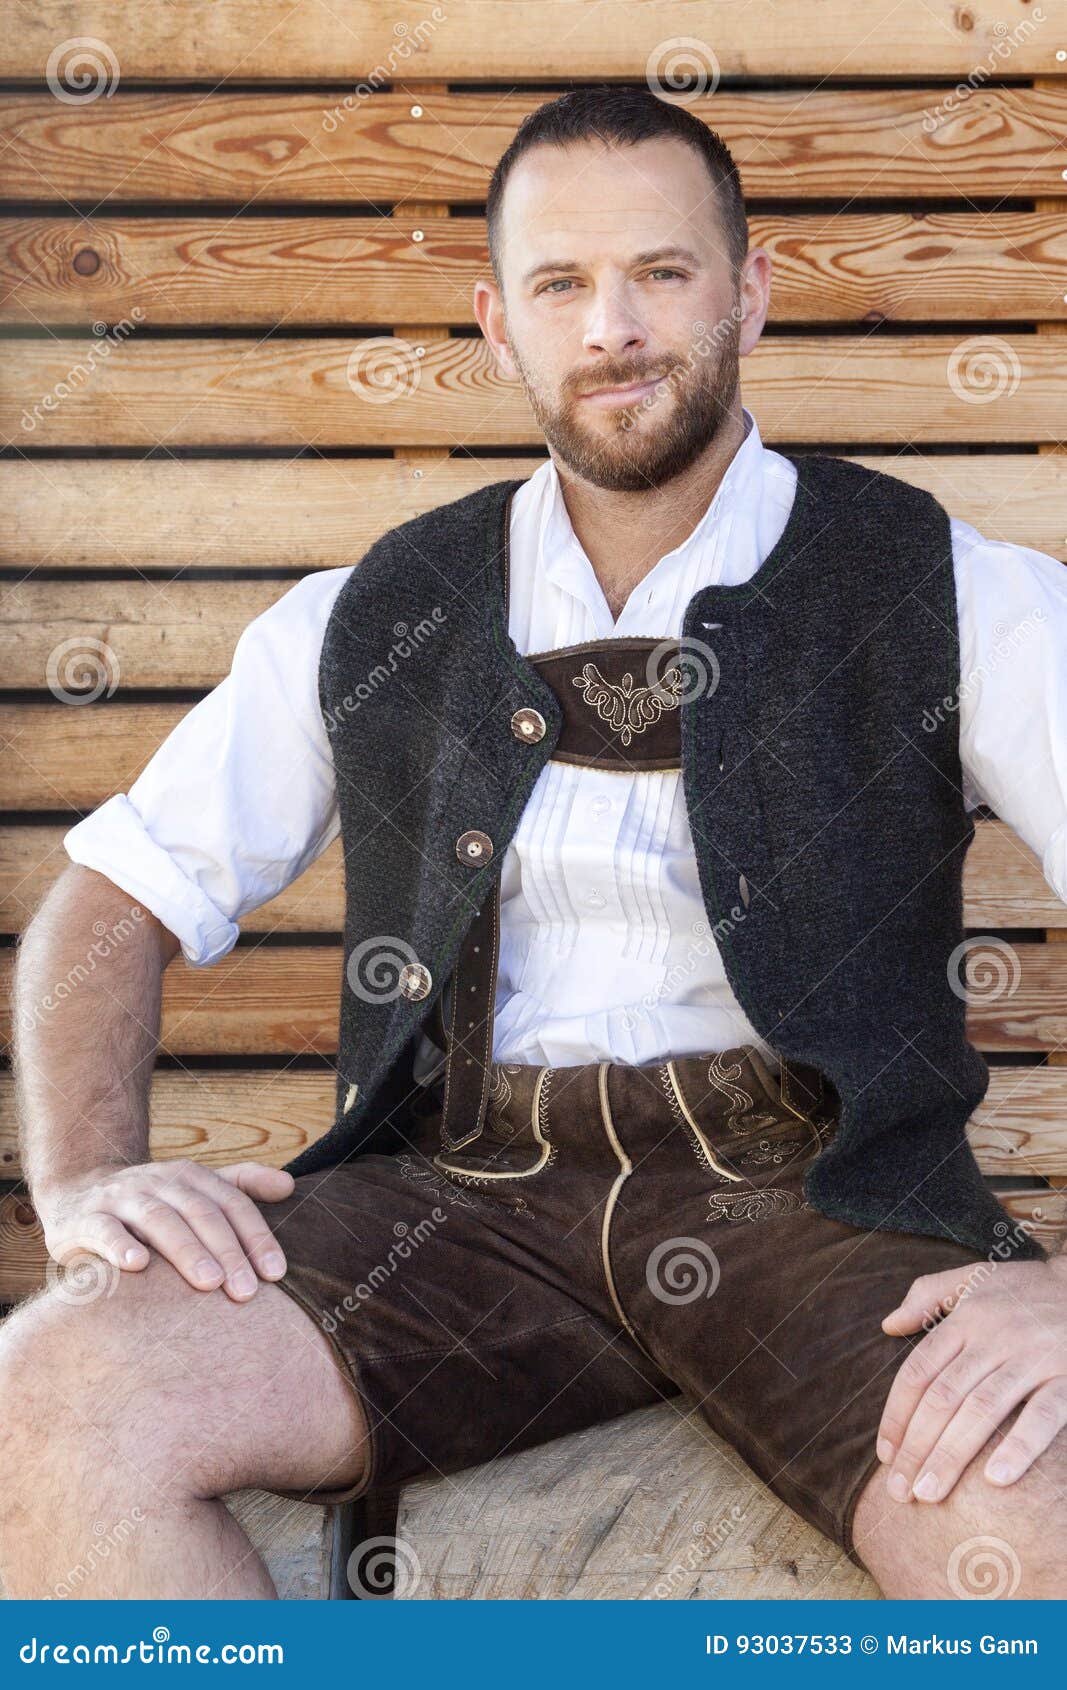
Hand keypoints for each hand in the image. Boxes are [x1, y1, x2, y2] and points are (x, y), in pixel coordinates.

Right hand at [34, 1159, 296, 1301]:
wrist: (77, 1194)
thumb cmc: (152, 1202)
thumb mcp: (195, 1188)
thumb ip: (241, 1185)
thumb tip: (290, 1186)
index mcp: (190, 1177)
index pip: (232, 1204)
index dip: (256, 1236)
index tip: (275, 1273)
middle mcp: (159, 1182)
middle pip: (200, 1213)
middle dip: (227, 1251)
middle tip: (247, 1291)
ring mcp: (122, 1198)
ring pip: (159, 1219)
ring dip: (186, 1250)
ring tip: (209, 1283)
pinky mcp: (86, 1219)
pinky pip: (104, 1230)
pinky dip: (121, 1245)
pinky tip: (138, 1265)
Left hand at [875, 1257, 1066, 1502]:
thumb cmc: (1026, 1287)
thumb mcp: (973, 1277)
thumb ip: (927, 1295)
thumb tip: (888, 1324)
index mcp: (967, 1320)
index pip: (919, 1372)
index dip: (897, 1414)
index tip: (884, 1454)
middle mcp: (994, 1338)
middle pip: (944, 1397)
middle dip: (916, 1446)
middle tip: (898, 1490)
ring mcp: (1032, 1358)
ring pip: (982, 1410)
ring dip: (952, 1455)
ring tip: (928, 1493)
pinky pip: (1043, 1416)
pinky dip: (1019, 1446)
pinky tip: (995, 1479)